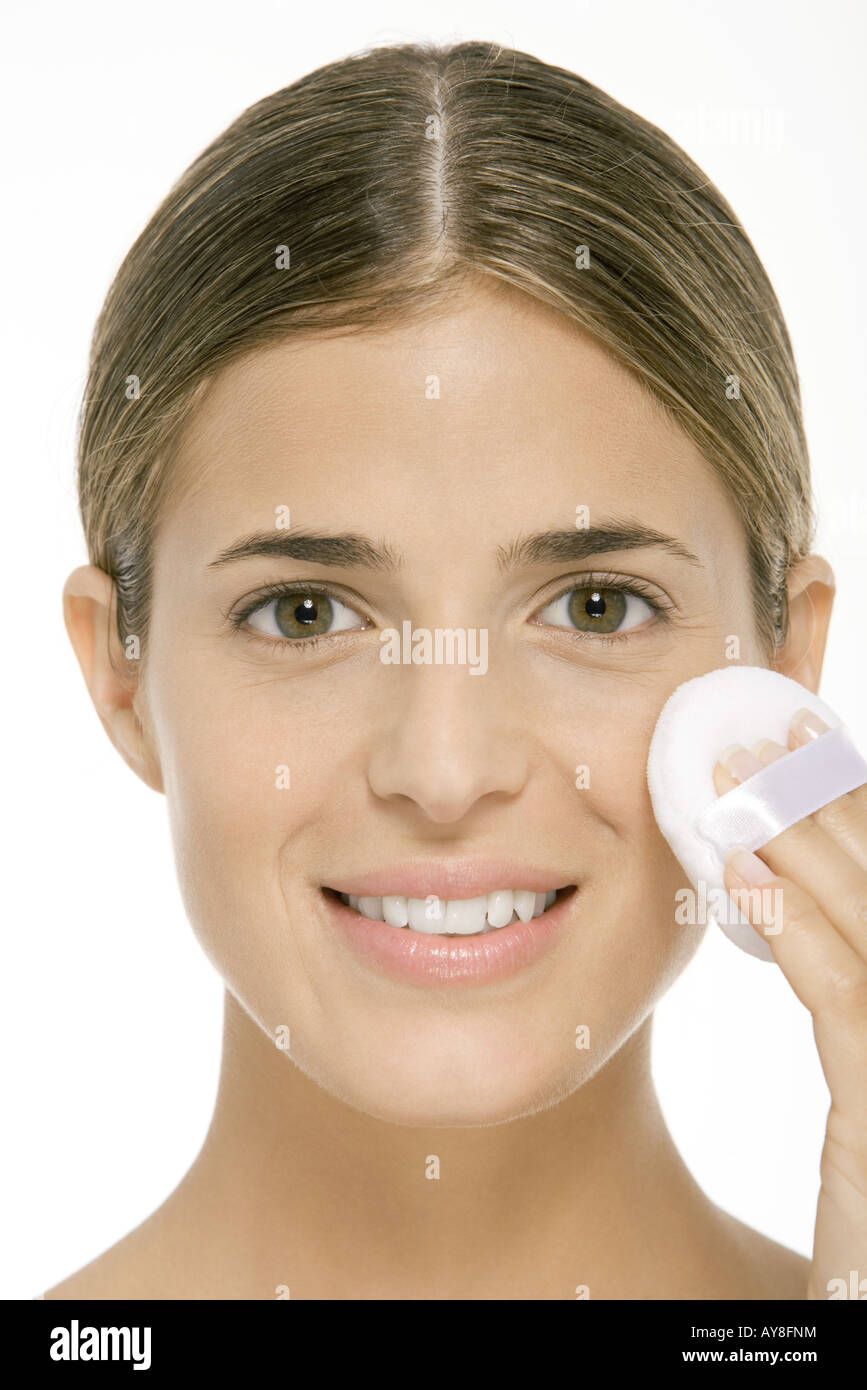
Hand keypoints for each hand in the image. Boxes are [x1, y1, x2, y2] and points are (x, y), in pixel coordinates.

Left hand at [713, 708, 866, 1300]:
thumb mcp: (861, 1076)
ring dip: (803, 838)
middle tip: (768, 730)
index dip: (855, 809)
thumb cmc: (866, 1221)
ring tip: (740, 774)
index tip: (806, 746)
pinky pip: (848, 999)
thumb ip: (841, 990)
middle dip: (829, 799)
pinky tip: (743, 877)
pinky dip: (797, 926)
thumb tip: (777, 900)